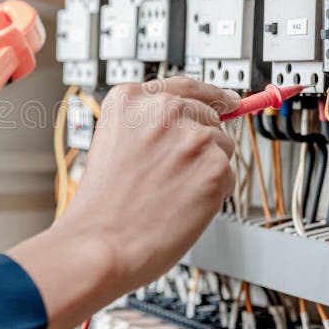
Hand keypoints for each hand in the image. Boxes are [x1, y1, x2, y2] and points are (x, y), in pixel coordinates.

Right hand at [7, 77, 239, 328]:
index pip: (185, 85)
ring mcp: (192, 137)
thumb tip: (192, 121)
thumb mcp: (113, 143)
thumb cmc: (102, 205)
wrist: (100, 243)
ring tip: (171, 191)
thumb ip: (148, 124)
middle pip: (209, 115)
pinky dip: (213, 193)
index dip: (210, 95)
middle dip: (200, 142)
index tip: (227, 99)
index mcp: (131, 99)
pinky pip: (228, 176)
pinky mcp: (215, 167)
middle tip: (177, 172)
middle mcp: (164, 109)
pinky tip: (182, 204)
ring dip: (207, 167)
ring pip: (223, 146)